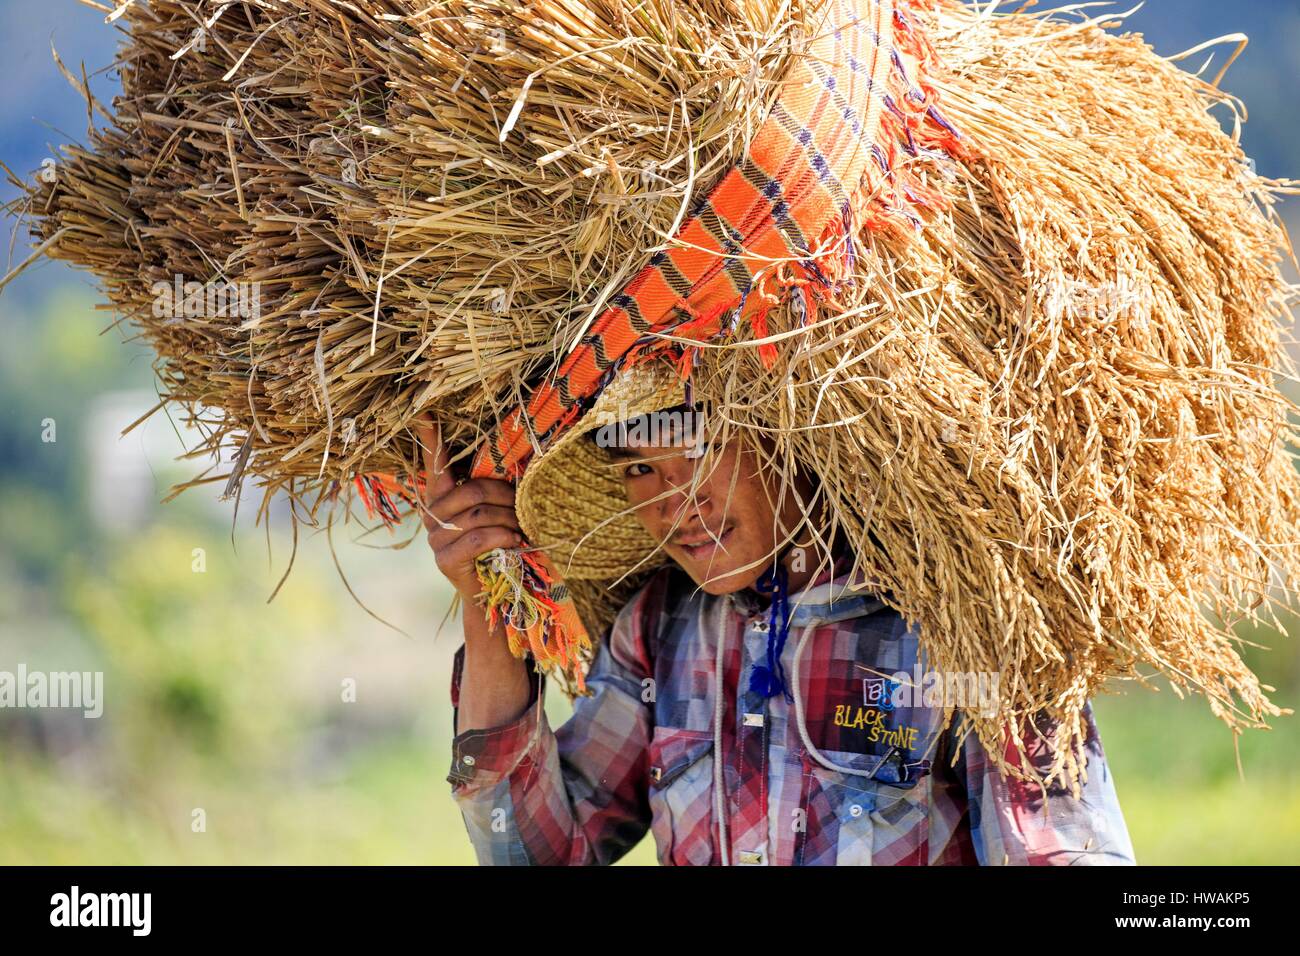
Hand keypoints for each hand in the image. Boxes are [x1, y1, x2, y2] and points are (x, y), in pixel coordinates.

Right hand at [415, 412, 523, 602]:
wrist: (494, 591)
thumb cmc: (501, 544)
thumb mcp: (499, 511)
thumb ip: (495, 488)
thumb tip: (516, 457)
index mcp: (444, 495)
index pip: (436, 463)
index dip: (431, 439)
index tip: (424, 413)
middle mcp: (433, 513)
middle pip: (473, 490)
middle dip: (506, 497)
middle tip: (526, 508)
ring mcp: (436, 537)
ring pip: (479, 514)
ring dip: (509, 520)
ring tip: (524, 529)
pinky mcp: (444, 559)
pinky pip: (478, 538)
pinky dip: (503, 537)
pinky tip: (515, 542)